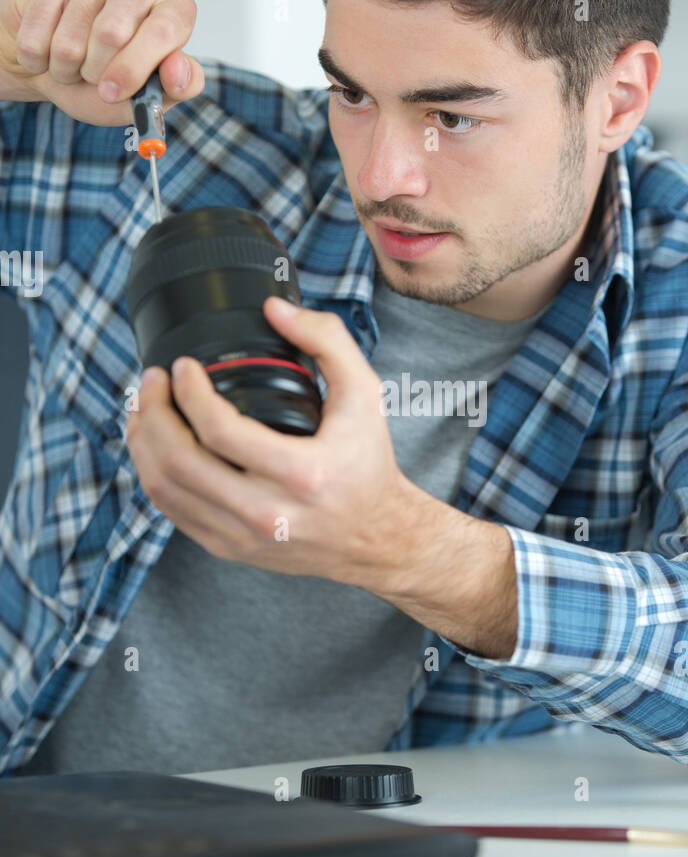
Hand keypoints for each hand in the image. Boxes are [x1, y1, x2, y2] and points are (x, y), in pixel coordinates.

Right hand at [0, 0, 202, 122]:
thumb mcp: (151, 96)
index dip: (136, 67)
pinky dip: (39, 58)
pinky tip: (48, 51)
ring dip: (66, 68)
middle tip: (95, 77)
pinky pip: (37, 36)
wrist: (53, 67)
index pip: (165, 30)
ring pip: (71, 41)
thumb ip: (178, 88)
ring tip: (74, 63)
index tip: (114, 91)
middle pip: (112, 34)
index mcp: (173, 10)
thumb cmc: (108, 80)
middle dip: (96, 71)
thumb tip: (177, 70)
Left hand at [125, 297, 416, 588]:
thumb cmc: (367, 464)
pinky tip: (155, 444)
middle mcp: (268, 513)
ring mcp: (243, 536)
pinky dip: (152, 472)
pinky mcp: (227, 548)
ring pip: (164, 489)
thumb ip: (328, 339)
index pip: (221, 432)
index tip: (182, 367)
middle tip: (152, 382)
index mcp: (302, 473)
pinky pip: (170, 511)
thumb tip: (275, 309)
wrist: (375, 538)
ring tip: (145, 408)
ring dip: (144, 442)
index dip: (189, 392)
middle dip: (154, 413)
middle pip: (179, 463)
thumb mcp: (365, 394)